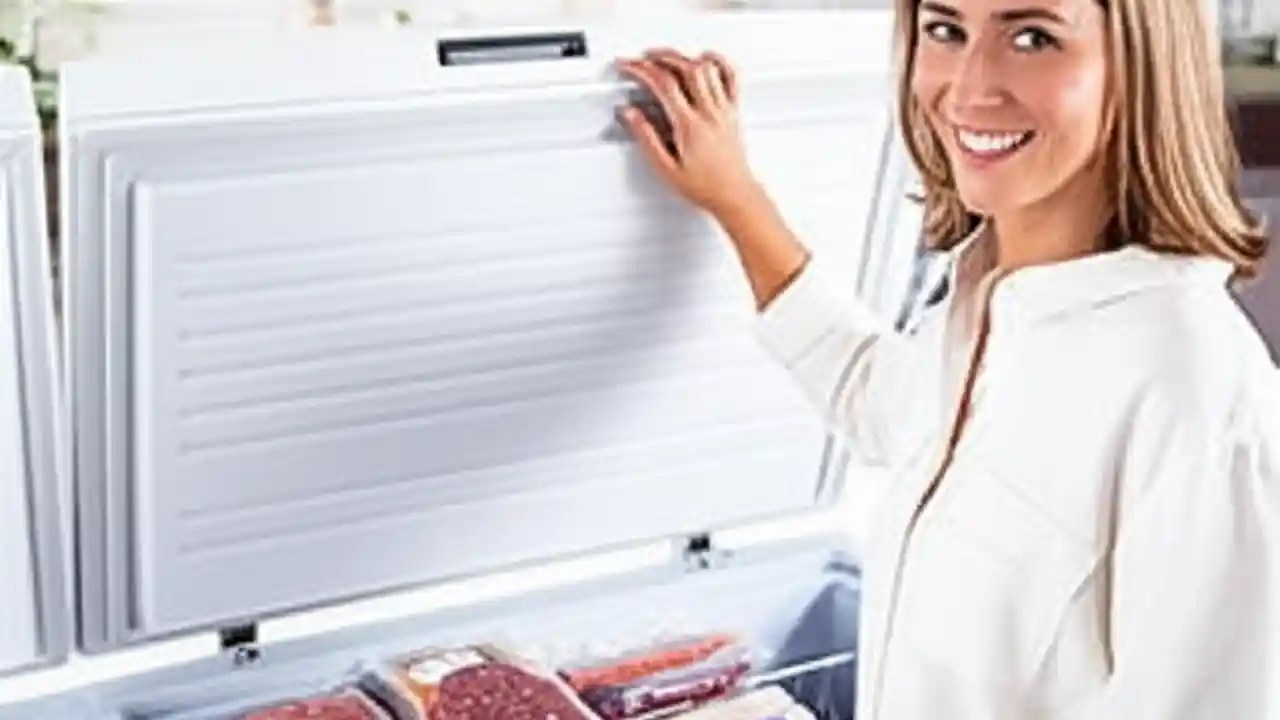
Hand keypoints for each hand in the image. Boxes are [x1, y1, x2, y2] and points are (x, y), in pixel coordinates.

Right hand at [616, 49, 765, 220]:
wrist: (735, 196)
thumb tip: (629, 114)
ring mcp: (724, 110)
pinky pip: (731, 77)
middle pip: (685, 68)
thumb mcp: (665, 168)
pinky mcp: (733, 111)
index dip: (641, 70)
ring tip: (666, 58)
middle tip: (643, 60)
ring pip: (706, 68)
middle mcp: (709, 113)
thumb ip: (646, 137)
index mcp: (690, 126)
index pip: (664, 84)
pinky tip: (706, 58)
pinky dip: (718, 61)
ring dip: (683, 57)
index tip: (628, 67)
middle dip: (660, 57)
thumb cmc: (705, 187)